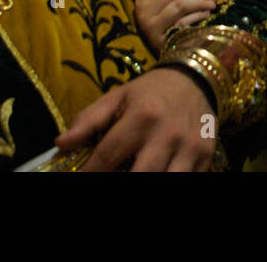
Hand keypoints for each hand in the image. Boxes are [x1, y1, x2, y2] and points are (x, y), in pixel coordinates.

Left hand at [56, 66, 216, 170]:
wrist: (196, 79)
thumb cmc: (150, 92)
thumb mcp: (118, 97)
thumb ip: (88, 120)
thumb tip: (60, 144)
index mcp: (142, 116)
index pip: (108, 156)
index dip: (90, 173)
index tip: (82, 177)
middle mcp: (167, 133)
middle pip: (141, 177)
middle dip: (121, 184)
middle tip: (109, 178)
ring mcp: (190, 148)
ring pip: (167, 182)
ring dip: (147, 186)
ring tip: (131, 175)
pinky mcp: (206, 156)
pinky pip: (188, 180)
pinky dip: (170, 181)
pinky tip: (156, 173)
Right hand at [132, 0, 217, 52]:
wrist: (165, 57)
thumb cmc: (164, 24)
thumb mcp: (157, 2)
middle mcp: (143, 11)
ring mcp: (150, 26)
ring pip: (180, 4)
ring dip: (200, 2)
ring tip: (212, 3)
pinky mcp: (160, 39)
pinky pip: (183, 21)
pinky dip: (198, 15)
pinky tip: (206, 14)